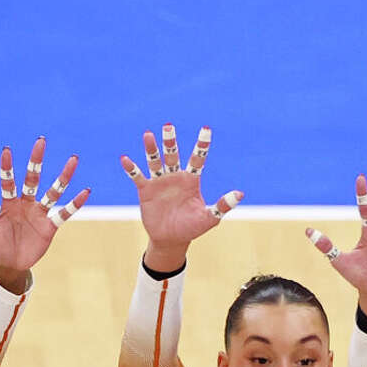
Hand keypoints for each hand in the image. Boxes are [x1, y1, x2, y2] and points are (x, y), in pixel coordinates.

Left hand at [0, 137, 88, 293]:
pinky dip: (75, 204)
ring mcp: (39, 214)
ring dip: (63, 177)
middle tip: (41, 141)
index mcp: (9, 203)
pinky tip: (85, 191)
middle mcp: (26, 204)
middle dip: (36, 161)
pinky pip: (64, 213)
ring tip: (73, 159)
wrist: (9, 265)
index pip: (8, 181)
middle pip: (33, 178)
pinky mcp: (50, 226)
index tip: (7, 150)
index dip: (7, 167)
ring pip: (54, 191)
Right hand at [121, 123, 242, 272]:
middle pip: (172, 154)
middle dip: (170, 141)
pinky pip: (138, 176)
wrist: (171, 240)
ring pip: (154, 161)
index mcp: (191, 180)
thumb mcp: (209, 218)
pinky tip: (126, 159)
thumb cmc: (192, 228)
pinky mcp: (146, 190)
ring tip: (148, 134)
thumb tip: (240, 194)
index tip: (206, 128)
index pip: (198, 158)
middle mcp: (175, 176)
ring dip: (151, 148)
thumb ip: (222, 205)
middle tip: (168, 125)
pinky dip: (131, 168)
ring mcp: (160, 182)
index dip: (202, 144)